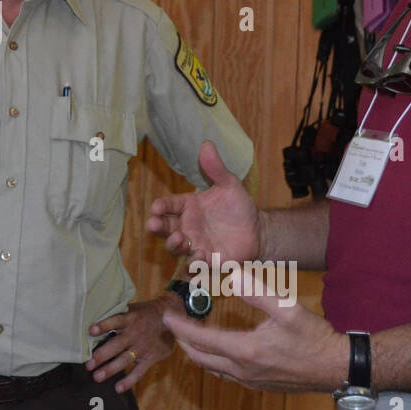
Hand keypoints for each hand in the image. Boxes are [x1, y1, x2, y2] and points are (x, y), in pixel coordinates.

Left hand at [86, 297, 179, 392]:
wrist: (170, 316)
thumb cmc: (144, 313)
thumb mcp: (132, 309)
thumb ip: (117, 315)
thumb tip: (93, 318)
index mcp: (129, 319)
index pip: (115, 321)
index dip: (103, 326)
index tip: (91, 331)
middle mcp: (135, 333)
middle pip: (116, 345)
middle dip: (102, 355)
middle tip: (88, 365)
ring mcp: (142, 347)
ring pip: (124, 360)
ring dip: (110, 369)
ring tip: (97, 377)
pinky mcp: (150, 357)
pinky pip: (139, 371)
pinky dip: (129, 380)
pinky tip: (118, 388)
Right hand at [147, 141, 259, 263]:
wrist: (257, 230)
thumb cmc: (239, 207)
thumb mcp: (229, 185)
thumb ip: (216, 168)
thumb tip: (207, 144)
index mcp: (188, 206)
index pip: (168, 204)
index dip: (160, 206)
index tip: (156, 207)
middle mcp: (187, 226)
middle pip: (164, 227)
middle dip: (156, 226)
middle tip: (153, 224)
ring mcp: (195, 244)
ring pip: (176, 247)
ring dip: (173, 244)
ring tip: (180, 240)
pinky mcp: (207, 260)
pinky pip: (195, 264)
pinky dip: (194, 263)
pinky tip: (201, 256)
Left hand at [161, 281, 347, 391]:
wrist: (337, 366)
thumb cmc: (314, 337)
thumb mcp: (288, 308)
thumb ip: (258, 292)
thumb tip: (234, 274)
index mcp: (245, 350)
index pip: (201, 339)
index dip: (180, 327)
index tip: (166, 316)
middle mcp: (242, 369)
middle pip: (199, 358)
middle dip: (182, 340)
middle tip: (173, 323)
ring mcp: (249, 380)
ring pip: (211, 369)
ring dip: (196, 352)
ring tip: (189, 333)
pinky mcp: (258, 385)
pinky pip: (224, 375)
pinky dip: (212, 361)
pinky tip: (215, 349)